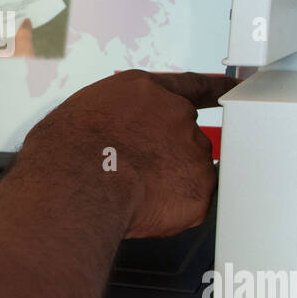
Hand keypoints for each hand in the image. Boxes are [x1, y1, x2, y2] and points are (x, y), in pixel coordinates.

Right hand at [15, 70, 237, 239]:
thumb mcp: (87, 111)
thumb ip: (118, 116)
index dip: (212, 89)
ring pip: (189, 173)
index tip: (230, 89)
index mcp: (147, 92)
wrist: (75, 183)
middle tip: (132, 174)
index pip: (190, 85)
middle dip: (165, 158)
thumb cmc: (66, 152)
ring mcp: (192, 152)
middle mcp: (177, 115)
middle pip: (185, 139)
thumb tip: (116, 136)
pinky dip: (171, 212)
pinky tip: (144, 209)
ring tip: (132, 193)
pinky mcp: (198, 190)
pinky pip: (190, 205)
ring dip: (168, 184)